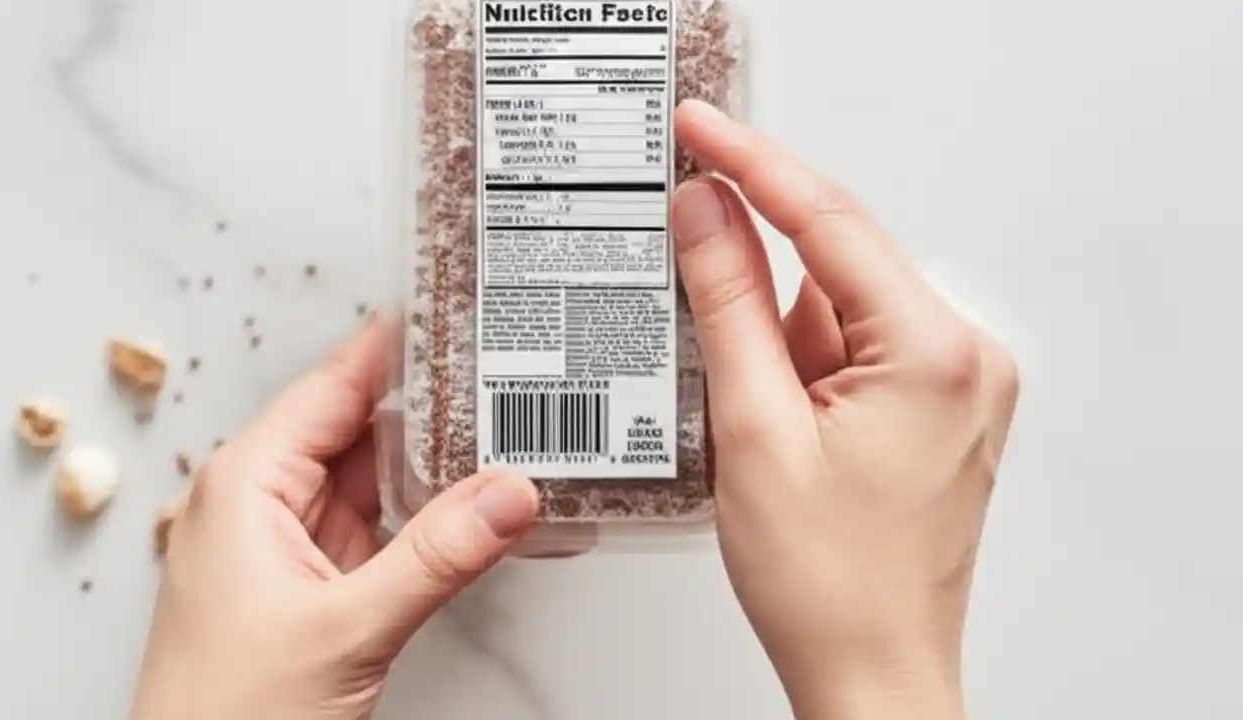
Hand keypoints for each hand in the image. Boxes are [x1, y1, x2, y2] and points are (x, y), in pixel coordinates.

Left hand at [130, 320, 539, 719]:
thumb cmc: (223, 716)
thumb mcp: (347, 626)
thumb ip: (439, 555)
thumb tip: (511, 493)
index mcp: (247, 481)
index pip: (334, 385)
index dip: (396, 345)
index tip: (455, 310)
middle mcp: (263, 499)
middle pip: (359, 426)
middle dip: (432, 405)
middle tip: (508, 375)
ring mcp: (289, 542)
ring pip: (373, 479)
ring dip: (434, 465)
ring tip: (508, 434)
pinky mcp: (313, 583)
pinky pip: (377, 527)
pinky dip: (424, 518)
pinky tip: (472, 508)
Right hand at [671, 100, 1018, 719]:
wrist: (872, 672)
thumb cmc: (829, 586)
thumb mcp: (755, 430)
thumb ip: (729, 306)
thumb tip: (706, 214)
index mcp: (936, 353)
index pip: (831, 221)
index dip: (754, 164)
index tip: (702, 129)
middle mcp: (966, 356)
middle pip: (838, 266)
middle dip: (761, 289)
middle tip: (709, 326)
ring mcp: (956, 383)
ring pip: (841, 313)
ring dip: (781, 346)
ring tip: (763, 432)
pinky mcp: (936, 406)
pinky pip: (857, 350)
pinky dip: (806, 369)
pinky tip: (785, 430)